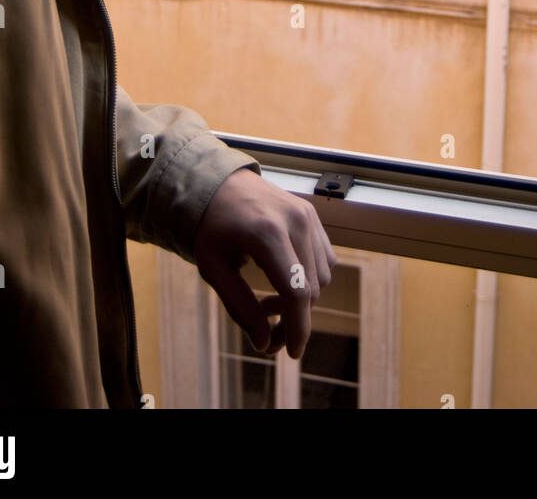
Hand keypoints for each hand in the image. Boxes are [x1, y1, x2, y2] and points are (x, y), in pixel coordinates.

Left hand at [193, 168, 337, 359]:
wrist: (218, 183)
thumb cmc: (211, 227)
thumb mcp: (213, 269)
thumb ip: (239, 306)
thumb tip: (264, 342)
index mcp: (267, 233)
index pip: (296, 291)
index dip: (298, 328)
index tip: (290, 352)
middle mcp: (295, 221)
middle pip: (311, 289)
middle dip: (293, 318)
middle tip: (264, 326)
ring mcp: (308, 216)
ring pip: (322, 277)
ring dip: (301, 300)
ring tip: (269, 301)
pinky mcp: (312, 215)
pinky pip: (325, 259)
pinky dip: (310, 278)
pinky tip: (284, 279)